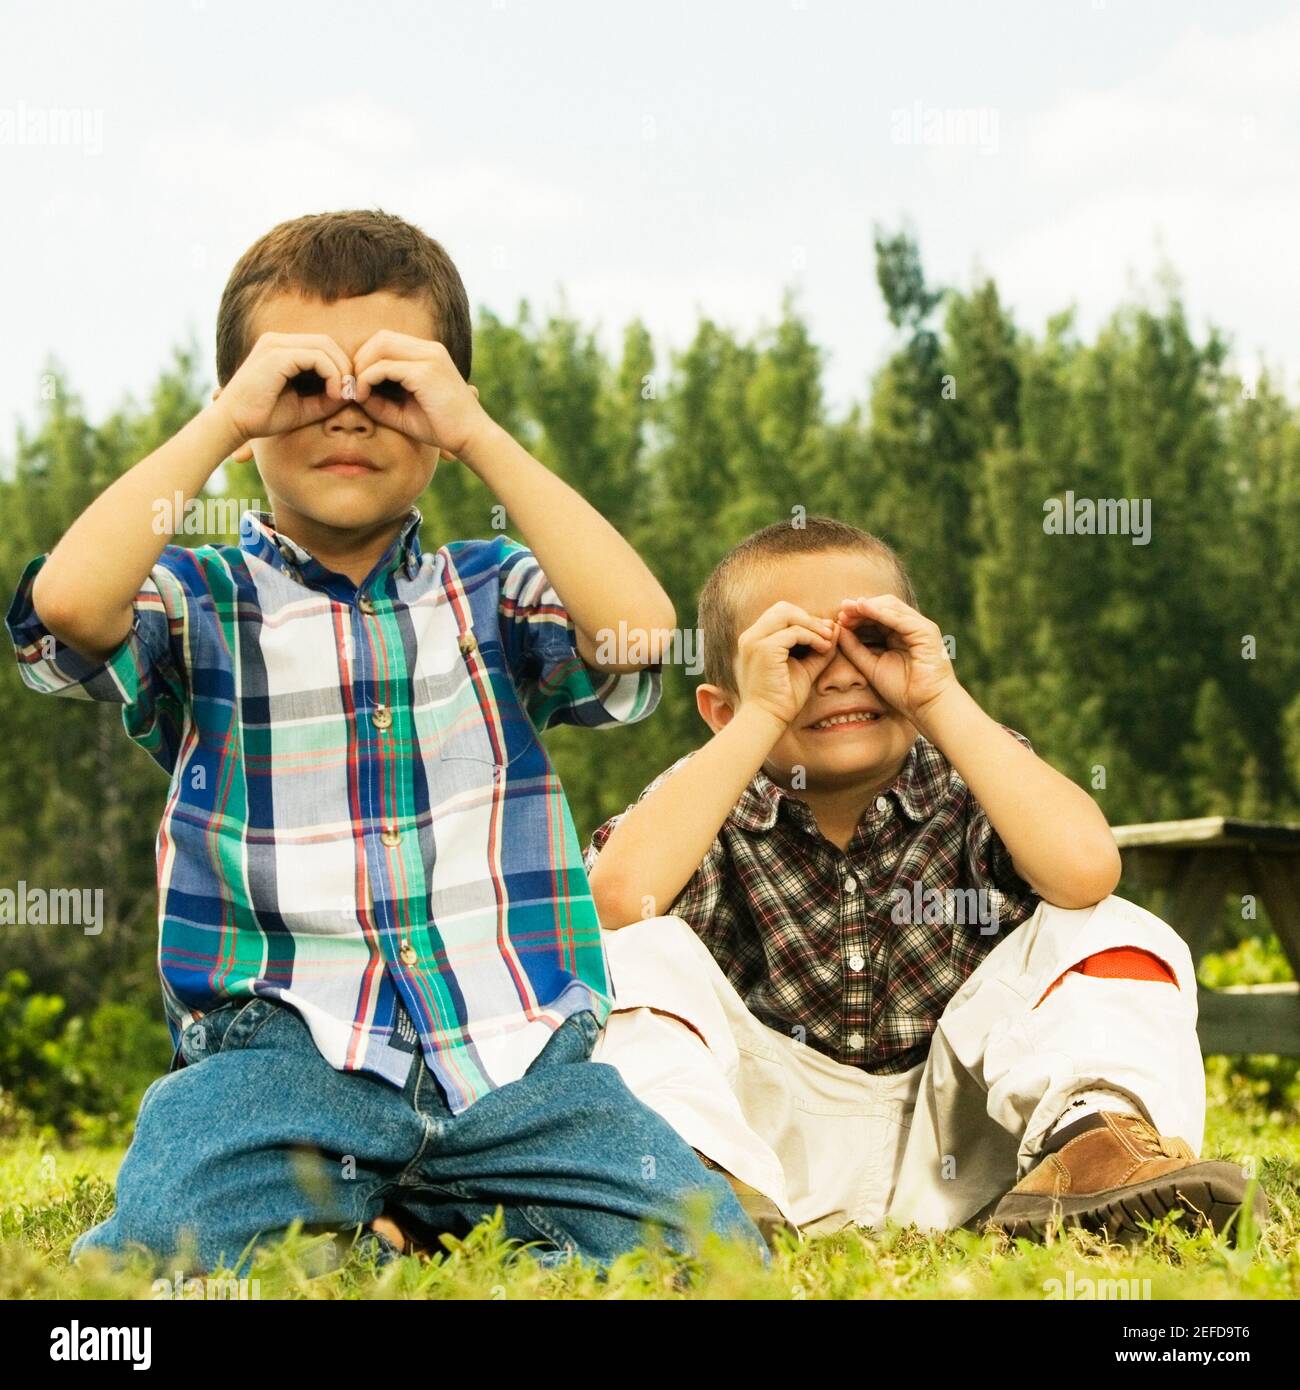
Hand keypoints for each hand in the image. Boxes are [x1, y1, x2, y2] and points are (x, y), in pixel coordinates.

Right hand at [213, 333, 353, 461]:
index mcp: (281, 348)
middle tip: (351, 393)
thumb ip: (327, 397)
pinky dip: (332, 375)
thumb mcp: (304, 406)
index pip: (322, 346)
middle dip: (345, 366)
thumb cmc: (264, 417)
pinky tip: (333, 394)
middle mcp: (277, 341)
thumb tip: (351, 391)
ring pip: (324, 346)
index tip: (347, 393)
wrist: (233, 424)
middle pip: (327, 342)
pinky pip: (317, 357)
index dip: (341, 367)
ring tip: (341, 396)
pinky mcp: (277, 355)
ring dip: (341, 371)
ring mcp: (275, 345)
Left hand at [351, 330, 488, 459]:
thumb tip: (353, 392)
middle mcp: (430, 349)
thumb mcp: (403, 411)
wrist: (472, 438)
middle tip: (354, 387)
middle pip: (381, 338)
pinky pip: (384, 367)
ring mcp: (429, 358)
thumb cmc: (441, 428)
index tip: (358, 385)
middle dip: (361, 359)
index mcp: (429, 354)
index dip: (366, 359)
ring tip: (358, 392)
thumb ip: (379, 400)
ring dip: (362, 367)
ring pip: (380, 346)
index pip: (387, 341)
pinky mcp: (425, 372)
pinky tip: (363, 397)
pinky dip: (367, 379)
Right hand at [734, 602, 839, 727]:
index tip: (826, 633)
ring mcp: (754, 641)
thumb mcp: (803, 668)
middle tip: (828, 633)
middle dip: (808, 618)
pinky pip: (794, 632)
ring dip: (812, 625)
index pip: (781, 614)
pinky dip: (812, 637)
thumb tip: (836, 631)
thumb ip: (817, 649)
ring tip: (827, 640)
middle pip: (782, 608)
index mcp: (754, 639)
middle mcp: (750, 636)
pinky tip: (823, 648)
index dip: (805, 620)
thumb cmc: (782, 699)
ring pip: (787, 614)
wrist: (766, 719)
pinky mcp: (763, 649)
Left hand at [834, 594, 956, 723]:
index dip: (856, 615)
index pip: (876, 616)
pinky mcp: (926, 631)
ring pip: (891, 607)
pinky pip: (900, 617)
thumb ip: (855, 648)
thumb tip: (838, 630)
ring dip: (868, 606)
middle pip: (883, 607)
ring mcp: (920, 627)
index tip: (837, 617)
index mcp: (899, 634)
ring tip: (849, 608)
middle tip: (841, 608)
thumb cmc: (902, 690)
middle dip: (860, 607)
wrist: (926, 705)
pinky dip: (881, 612)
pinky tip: (864, 609)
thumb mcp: (871, 666)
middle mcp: (910, 627)